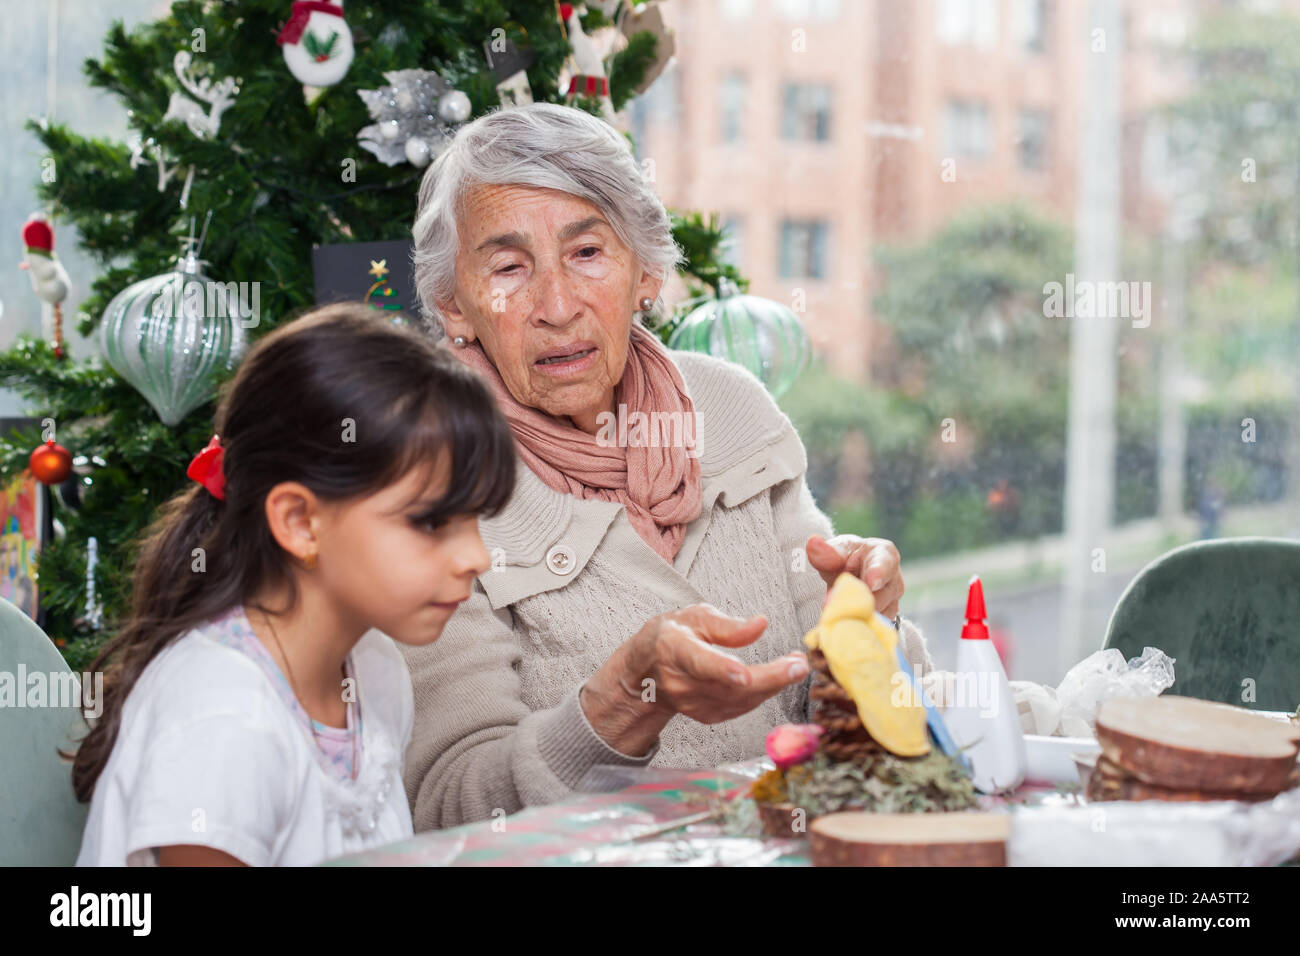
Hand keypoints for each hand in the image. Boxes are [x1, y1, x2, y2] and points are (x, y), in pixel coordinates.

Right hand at [581, 604, 809, 754]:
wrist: (647, 673)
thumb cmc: (672, 637)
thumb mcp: (694, 617)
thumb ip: (727, 624)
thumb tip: (760, 625)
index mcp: (676, 650)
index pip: (699, 662)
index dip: (721, 669)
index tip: (744, 673)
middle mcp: (683, 682)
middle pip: (730, 686)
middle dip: (770, 677)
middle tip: (798, 664)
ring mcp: (694, 704)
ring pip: (741, 700)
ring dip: (773, 684)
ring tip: (795, 664)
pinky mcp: (707, 717)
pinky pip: (742, 708)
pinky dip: (763, 694)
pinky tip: (777, 678)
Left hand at [805, 534, 904, 619]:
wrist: (848, 576)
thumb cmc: (844, 558)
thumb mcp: (834, 551)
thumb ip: (826, 551)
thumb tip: (813, 543)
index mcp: (885, 554)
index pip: (884, 565)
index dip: (878, 574)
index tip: (871, 583)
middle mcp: (894, 580)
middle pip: (878, 596)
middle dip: (854, 602)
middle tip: (829, 605)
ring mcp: (892, 603)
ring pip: (876, 615)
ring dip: (853, 617)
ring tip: (832, 614)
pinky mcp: (886, 622)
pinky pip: (872, 629)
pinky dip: (855, 628)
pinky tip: (841, 626)